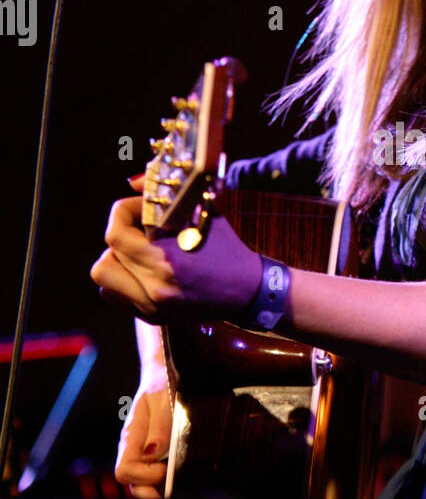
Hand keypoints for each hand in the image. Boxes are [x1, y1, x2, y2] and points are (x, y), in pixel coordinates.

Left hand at [90, 179, 262, 323]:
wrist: (247, 291)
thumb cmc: (227, 248)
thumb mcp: (204, 212)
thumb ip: (166, 196)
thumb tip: (133, 182)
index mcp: (167, 259)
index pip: (115, 234)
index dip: (122, 213)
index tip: (139, 208)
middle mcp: (156, 286)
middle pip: (108, 254)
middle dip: (122, 233)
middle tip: (140, 228)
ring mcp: (152, 304)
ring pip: (104, 276)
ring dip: (116, 258)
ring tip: (138, 251)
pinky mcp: (152, 315)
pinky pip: (113, 293)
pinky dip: (121, 278)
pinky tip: (142, 270)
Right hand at [116, 381, 172, 498]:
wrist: (162, 378)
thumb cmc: (161, 386)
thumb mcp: (163, 401)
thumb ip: (159, 427)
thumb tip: (153, 453)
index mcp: (130, 438)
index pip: (124, 471)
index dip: (143, 476)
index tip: (163, 468)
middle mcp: (133, 449)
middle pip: (131, 482)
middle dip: (150, 490)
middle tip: (171, 487)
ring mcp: (141, 453)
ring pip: (142, 481)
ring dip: (158, 486)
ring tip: (176, 482)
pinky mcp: (153, 453)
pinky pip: (153, 473)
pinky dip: (164, 478)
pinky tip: (178, 474)